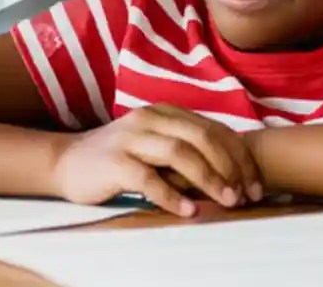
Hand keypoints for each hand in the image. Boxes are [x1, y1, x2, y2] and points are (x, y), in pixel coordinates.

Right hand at [50, 104, 262, 216]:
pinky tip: (189, 211)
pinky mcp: (114, 162)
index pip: (213, 129)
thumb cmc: (118, 158)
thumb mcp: (155, 144)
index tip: (255, 184)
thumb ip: (186, 150)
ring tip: (226, 201)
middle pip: (202, 137)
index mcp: (166, 112)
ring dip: (208, 178)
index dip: (240, 156)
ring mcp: (130, 138)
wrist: (66, 162)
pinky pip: (149, 178)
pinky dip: (172, 196)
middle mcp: (150, 119)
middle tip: (245, 195)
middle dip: (230, 167)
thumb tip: (232, 175)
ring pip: (179, 153)